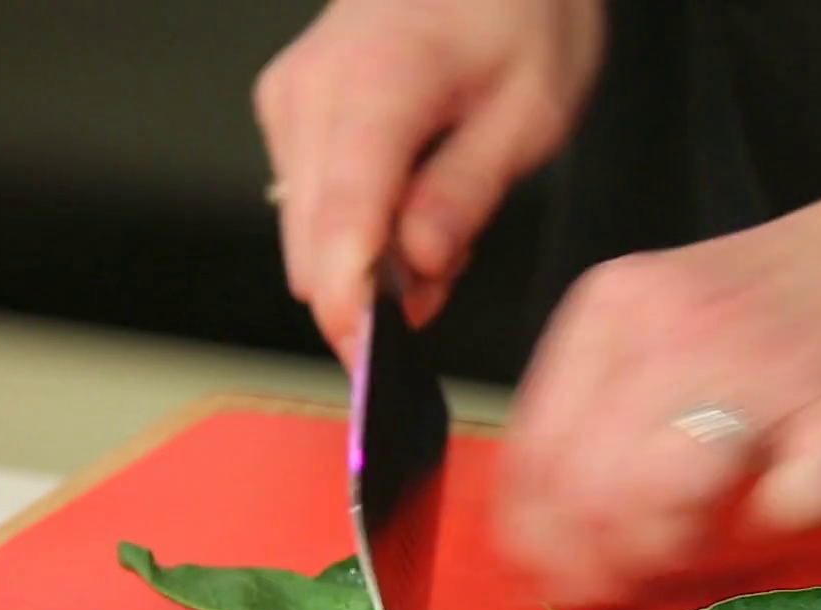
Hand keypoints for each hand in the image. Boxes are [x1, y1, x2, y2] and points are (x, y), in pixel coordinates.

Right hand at [253, 0, 603, 347]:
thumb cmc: (517, 13)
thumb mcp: (531, 111)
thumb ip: (467, 196)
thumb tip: (420, 268)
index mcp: (376, 86)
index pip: (340, 222)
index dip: (352, 306)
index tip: (372, 363)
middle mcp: (312, 93)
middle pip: (312, 245)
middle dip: (376, 288)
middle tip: (451, 272)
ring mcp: (291, 100)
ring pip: (309, 234)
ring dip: (373, 259)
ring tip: (445, 220)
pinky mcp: (289, 111)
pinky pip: (313, 203)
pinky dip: (361, 226)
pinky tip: (412, 199)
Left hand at [496, 177, 820, 607]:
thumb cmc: (794, 300)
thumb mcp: (671, 316)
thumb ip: (605, 404)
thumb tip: (548, 532)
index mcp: (618, 305)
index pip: (537, 448)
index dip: (536, 532)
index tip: (551, 573)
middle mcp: (677, 329)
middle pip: (589, 489)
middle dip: (598, 559)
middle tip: (624, 581)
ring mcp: (764, 371)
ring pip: (660, 506)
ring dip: (672, 547)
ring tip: (706, 534)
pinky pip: (781, 514)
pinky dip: (782, 520)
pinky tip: (797, 477)